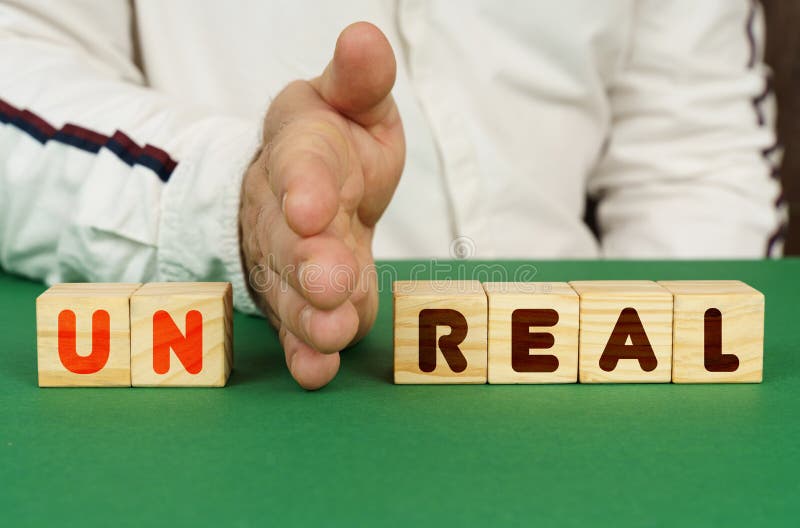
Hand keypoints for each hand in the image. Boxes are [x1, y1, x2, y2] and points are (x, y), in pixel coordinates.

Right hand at [239, 22, 404, 388]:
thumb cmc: (331, 142)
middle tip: (331, 281)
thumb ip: (359, 80)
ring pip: (293, 290)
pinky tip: (318, 371)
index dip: (304, 186)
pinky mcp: (300, 300)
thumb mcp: (345, 101)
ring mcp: (289, 262)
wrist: (300, 190)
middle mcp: (285, 213)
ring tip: (335, 330)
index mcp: (299, 153)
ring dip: (311, 314)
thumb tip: (367, 38)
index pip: (298, 167)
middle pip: (291, 239)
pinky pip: (297, 328)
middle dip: (309, 261)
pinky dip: (306, 351)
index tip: (313, 205)